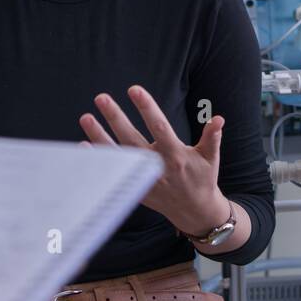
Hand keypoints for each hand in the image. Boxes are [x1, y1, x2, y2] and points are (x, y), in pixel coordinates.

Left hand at [79, 85, 225, 233]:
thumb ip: (212, 137)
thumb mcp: (211, 158)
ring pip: (117, 154)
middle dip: (115, 117)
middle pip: (131, 138)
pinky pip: (113, 172)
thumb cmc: (204, 178)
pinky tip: (82, 145)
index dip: (147, 107)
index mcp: (176, 156)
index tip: (134, 89)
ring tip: (86, 117)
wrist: (195, 211)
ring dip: (99, 136)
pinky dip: (98, 160)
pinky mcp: (136, 188)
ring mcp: (143, 178)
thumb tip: (217, 118)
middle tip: (101, 98)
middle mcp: (156, 166)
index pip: (159, 126)